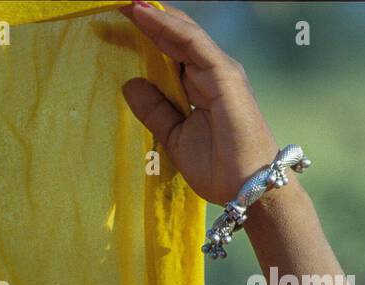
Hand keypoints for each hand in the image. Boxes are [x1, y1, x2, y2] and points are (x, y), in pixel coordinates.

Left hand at [118, 2, 281, 205]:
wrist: (246, 187)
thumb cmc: (217, 167)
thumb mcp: (173, 136)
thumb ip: (154, 109)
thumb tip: (129, 84)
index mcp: (199, 84)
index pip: (170, 49)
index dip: (146, 32)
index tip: (118, 18)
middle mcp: (211, 70)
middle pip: (176, 35)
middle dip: (149, 17)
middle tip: (121, 1)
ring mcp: (219, 70)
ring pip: (182, 33)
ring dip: (154, 15)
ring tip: (128, 1)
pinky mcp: (224, 75)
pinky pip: (192, 44)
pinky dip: (167, 27)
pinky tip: (144, 14)